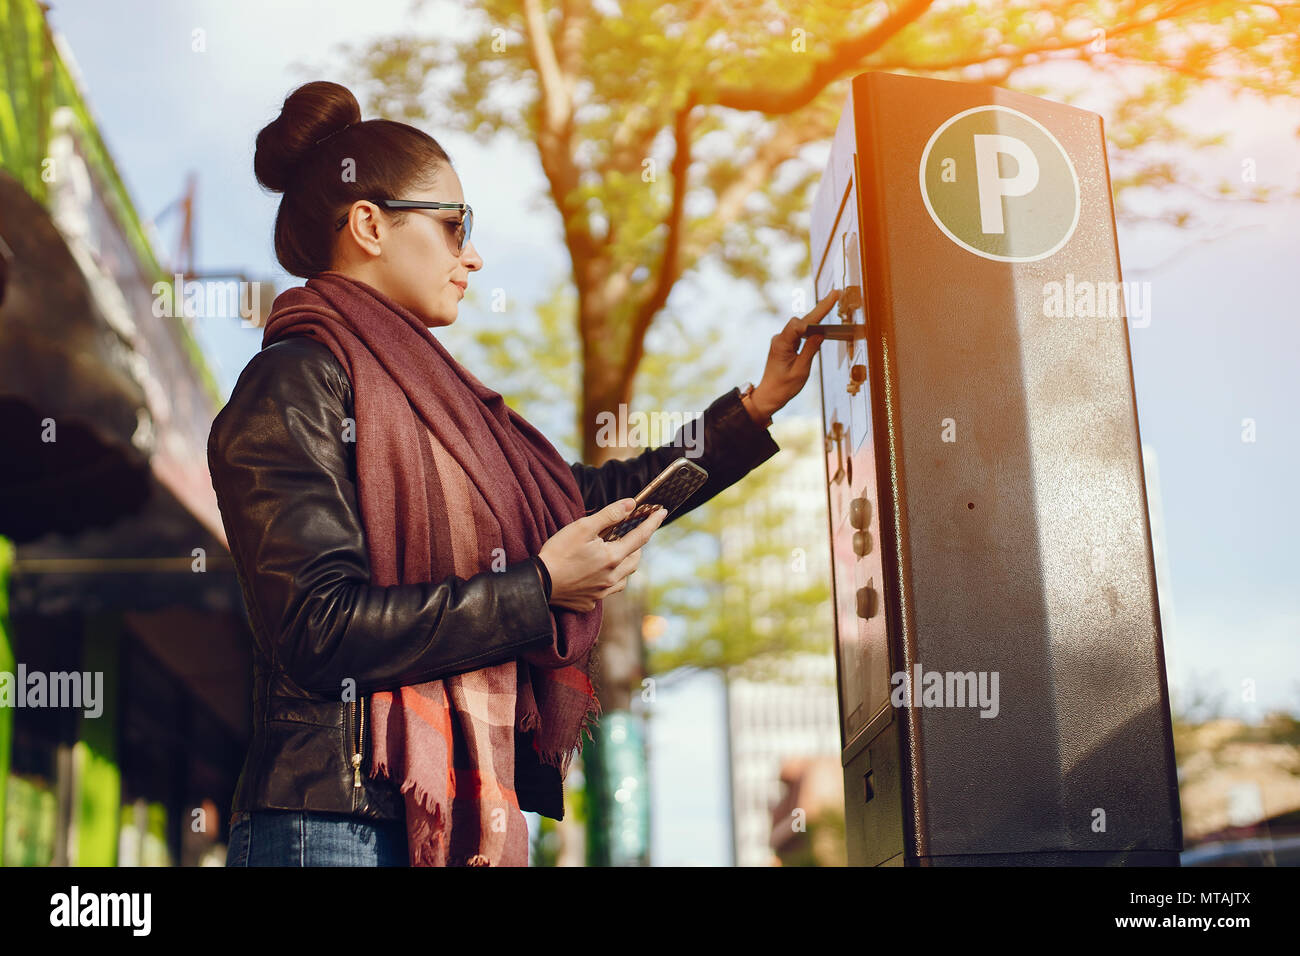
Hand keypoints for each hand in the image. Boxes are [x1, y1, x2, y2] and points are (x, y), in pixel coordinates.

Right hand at [537, 498, 668, 611]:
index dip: (653, 522)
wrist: (538, 584)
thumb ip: (610, 515)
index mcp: (613, 558)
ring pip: (624, 578)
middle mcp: (612, 578)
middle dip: (636, 546)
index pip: (641, 537)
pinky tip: (597, 574)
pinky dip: (608, 580)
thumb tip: (631, 504)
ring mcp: (602, 592)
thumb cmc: (558, 552)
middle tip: (630, 534)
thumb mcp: (583, 527)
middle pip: (635, 560)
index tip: (662, 512)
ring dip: (624, 565)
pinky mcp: (591, 602)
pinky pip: (608, 590)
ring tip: (614, 555)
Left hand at [749, 288, 840, 417]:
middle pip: (802, 320)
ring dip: (817, 316)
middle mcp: (780, 339)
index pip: (797, 325)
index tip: (826, 305)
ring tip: (832, 300)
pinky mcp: (785, 343)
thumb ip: (810, 351)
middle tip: (835, 293)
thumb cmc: (783, 386)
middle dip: (820, 308)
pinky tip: (823, 321)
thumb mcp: (800, 371)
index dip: (813, 316)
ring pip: (801, 325)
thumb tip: (820, 334)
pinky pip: (800, 332)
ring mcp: (782, 340)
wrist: (769, 394)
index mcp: (781, 345)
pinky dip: (812, 326)